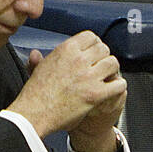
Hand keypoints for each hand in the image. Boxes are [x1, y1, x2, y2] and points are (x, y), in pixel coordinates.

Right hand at [8, 31, 125, 140]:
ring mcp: (88, 76)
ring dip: (112, 70)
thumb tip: (35, 54)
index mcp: (66, 50)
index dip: (94, 45)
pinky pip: (118, 84)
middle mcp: (79, 60)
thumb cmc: (35, 95)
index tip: (94, 52)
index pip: (91, 37)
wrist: (34, 114)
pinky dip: (118, 86)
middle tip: (100, 67)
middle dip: (104, 58)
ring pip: (113, 63)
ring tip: (107, 78)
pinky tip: (112, 89)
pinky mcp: (95, 94)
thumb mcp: (36, 70)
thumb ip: (39, 60)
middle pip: (104, 49)